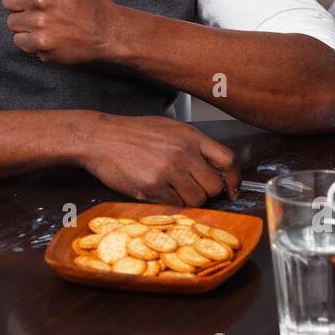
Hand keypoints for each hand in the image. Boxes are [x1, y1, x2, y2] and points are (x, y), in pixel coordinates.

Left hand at [3, 0, 120, 64]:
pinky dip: (31, 42)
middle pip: (8, 2)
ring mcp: (40, 23)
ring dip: (26, 25)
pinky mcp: (41, 44)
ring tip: (45, 24)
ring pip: (12, 23)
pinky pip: (19, 42)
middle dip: (21, 6)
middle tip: (40, 10)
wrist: (107, 30)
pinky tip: (47, 36)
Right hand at [79, 113, 239, 204]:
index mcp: (190, 136)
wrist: (99, 138)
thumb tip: (212, 166)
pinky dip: (169, 204)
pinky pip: (174, 206)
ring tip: (171, 189)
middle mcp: (183, 152)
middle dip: (206, 192)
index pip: (228, 159)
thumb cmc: (131, 133)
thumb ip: (192, 145)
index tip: (232, 188)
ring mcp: (169, 170)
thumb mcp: (168, 128)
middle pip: (214, 185)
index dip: (234, 178)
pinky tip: (157, 192)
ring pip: (196, 200)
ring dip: (187, 200)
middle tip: (192, 190)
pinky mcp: (153, 186)